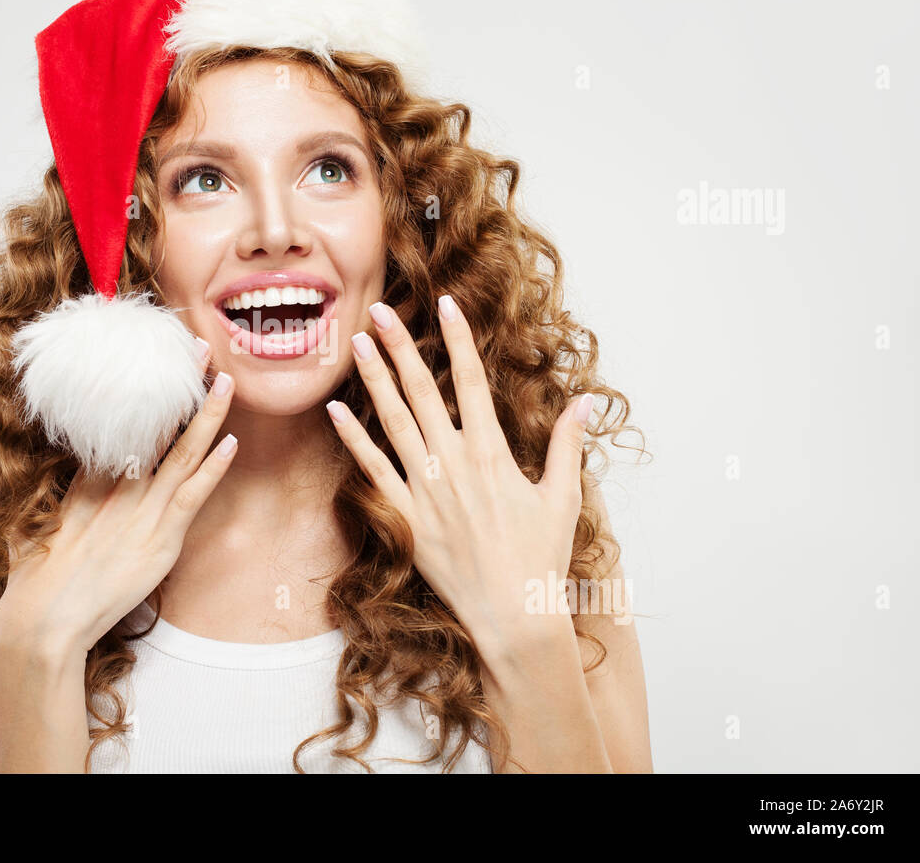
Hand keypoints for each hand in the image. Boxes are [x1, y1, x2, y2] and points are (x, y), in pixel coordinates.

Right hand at [0, 354, 238, 665]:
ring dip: (206, 415)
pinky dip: (212, 468)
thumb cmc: (37, 585)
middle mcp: (117, 489)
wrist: (44, 621)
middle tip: (197, 349)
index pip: (124, 428)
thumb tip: (68, 482)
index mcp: (88, 482)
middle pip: (156, 426)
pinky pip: (192, 495)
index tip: (165, 366)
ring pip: (181, 453)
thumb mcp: (41, 530)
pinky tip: (230, 442)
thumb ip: (60, 504)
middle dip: (181, 388)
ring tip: (223, 380)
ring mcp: (141, 512)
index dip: (149, 397)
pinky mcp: (159, 540)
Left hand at [325, 295, 593, 658]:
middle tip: (379, 310)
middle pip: (422, 392)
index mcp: (493, 454)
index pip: (472, 382)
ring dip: (373, 379)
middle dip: (400, 347)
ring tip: (355, 343)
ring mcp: (425, 490)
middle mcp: (454, 464)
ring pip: (392, 422)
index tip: (446, 304)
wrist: (513, 615)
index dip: (458, 340)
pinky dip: (353, 438)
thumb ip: (568, 446)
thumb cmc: (541, 558)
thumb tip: (584, 403)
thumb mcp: (563, 497)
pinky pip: (373, 470)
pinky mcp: (405, 517)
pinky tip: (335, 410)